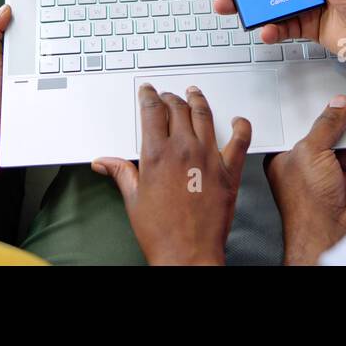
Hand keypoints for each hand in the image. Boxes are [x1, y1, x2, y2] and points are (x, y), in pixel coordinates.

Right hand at [93, 84, 251, 264]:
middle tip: (168, 96)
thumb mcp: (134, 199)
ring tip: (195, 94)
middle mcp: (184, 150)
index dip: (149, 96)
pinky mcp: (229, 170)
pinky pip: (240, 139)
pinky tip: (238, 120)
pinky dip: (241, 125)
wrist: (187, 254)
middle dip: (171, 97)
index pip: (152, 111)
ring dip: (198, 100)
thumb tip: (104, 162)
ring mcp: (209, 157)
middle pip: (178, 109)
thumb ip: (121, 173)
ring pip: (205, 115)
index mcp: (157, 154)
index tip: (148, 91)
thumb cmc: (161, 232)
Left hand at [265, 95, 345, 264]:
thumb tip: (337, 106)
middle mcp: (307, 168)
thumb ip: (326, 126)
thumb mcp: (311, 151)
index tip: (333, 100)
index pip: (302, 128)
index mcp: (287, 157)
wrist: (327, 235)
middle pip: (330, 138)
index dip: (317, 113)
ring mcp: (330, 179)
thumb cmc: (306, 202)